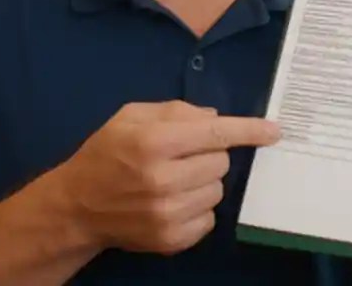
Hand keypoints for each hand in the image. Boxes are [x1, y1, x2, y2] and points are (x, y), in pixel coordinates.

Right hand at [53, 100, 280, 254]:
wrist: (77, 206)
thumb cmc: (106, 153)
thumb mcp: (131, 117)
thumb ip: (176, 112)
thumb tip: (216, 119)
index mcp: (153, 142)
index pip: (215, 134)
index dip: (249, 131)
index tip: (274, 131)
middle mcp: (163, 179)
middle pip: (221, 162)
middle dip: (210, 154)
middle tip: (185, 156)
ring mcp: (168, 214)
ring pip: (218, 190)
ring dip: (205, 182)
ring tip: (176, 180)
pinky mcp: (171, 239)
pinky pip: (210, 218)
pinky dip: (199, 208)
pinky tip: (175, 202)